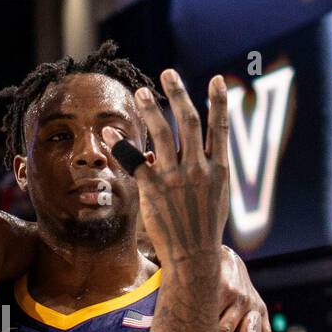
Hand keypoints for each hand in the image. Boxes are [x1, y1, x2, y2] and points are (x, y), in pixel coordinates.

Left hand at [102, 70, 267, 331]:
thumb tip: (188, 155)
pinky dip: (122, 145)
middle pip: (190, 121)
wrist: (193, 258)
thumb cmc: (202, 231)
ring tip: (140, 92)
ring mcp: (176, 177)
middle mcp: (199, 168)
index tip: (218, 79)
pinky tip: (111, 133)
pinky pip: (134, 159)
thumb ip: (204, 173)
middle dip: (179, 94)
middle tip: (168, 73)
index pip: (221, 127)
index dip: (219, 101)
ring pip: (162, 133)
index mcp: (218, 169)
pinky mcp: (153, 188)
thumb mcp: (214, 198)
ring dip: (150, 109)